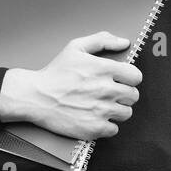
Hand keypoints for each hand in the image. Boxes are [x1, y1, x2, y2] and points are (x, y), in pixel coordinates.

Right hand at [0, 32, 142, 140]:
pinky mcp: (94, 128)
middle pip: (133, 96)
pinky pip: (114, 129)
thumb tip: (123, 43)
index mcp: (105, 69)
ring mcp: (101, 110)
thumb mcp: (76, 47)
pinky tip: (94, 117)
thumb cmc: (54, 73)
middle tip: (108, 94)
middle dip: (123, 94)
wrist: (35, 97)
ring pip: (126, 113)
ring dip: (116, 110)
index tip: (120, 80)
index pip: (136, 77)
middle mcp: (106, 90)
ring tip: (101, 106)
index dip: (129, 78)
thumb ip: (102, 40)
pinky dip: (106, 125)